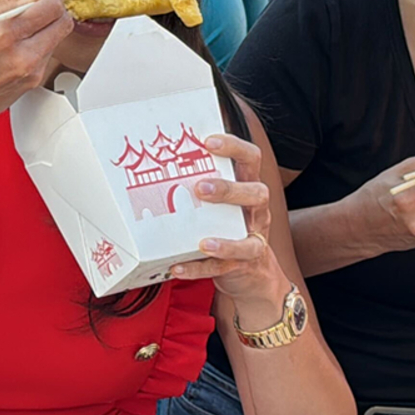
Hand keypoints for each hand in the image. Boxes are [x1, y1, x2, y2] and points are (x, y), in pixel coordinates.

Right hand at [0, 0, 74, 140]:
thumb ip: (6, 0)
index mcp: (3, 33)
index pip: (50, 6)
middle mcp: (22, 55)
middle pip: (63, 22)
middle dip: (58, 7)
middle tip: (47, 0)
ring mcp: (29, 72)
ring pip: (57, 39)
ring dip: (47, 27)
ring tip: (23, 27)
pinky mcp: (31, 85)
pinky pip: (46, 56)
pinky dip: (38, 45)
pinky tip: (16, 47)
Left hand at [169, 133, 289, 320]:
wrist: (252, 273)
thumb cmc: (229, 227)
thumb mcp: (222, 202)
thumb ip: (201, 183)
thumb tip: (158, 160)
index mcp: (248, 188)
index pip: (251, 159)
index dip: (234, 147)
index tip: (209, 141)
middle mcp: (257, 212)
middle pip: (257, 193)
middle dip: (229, 189)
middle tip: (200, 188)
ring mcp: (254, 240)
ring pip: (250, 238)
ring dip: (225, 240)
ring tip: (203, 241)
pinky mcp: (243, 266)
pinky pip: (223, 269)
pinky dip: (200, 268)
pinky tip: (178, 267)